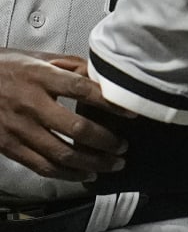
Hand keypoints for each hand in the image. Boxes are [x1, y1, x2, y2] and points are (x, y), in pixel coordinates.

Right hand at [0, 49, 126, 179]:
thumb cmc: (4, 68)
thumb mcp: (35, 57)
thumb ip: (68, 65)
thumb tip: (100, 75)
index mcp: (39, 77)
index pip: (81, 90)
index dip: (109, 103)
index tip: (131, 113)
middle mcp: (30, 104)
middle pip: (76, 127)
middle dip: (106, 141)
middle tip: (124, 146)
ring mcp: (18, 128)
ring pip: (61, 153)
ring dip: (92, 162)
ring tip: (113, 164)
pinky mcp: (8, 146)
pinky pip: (41, 166)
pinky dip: (67, 174)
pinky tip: (85, 174)